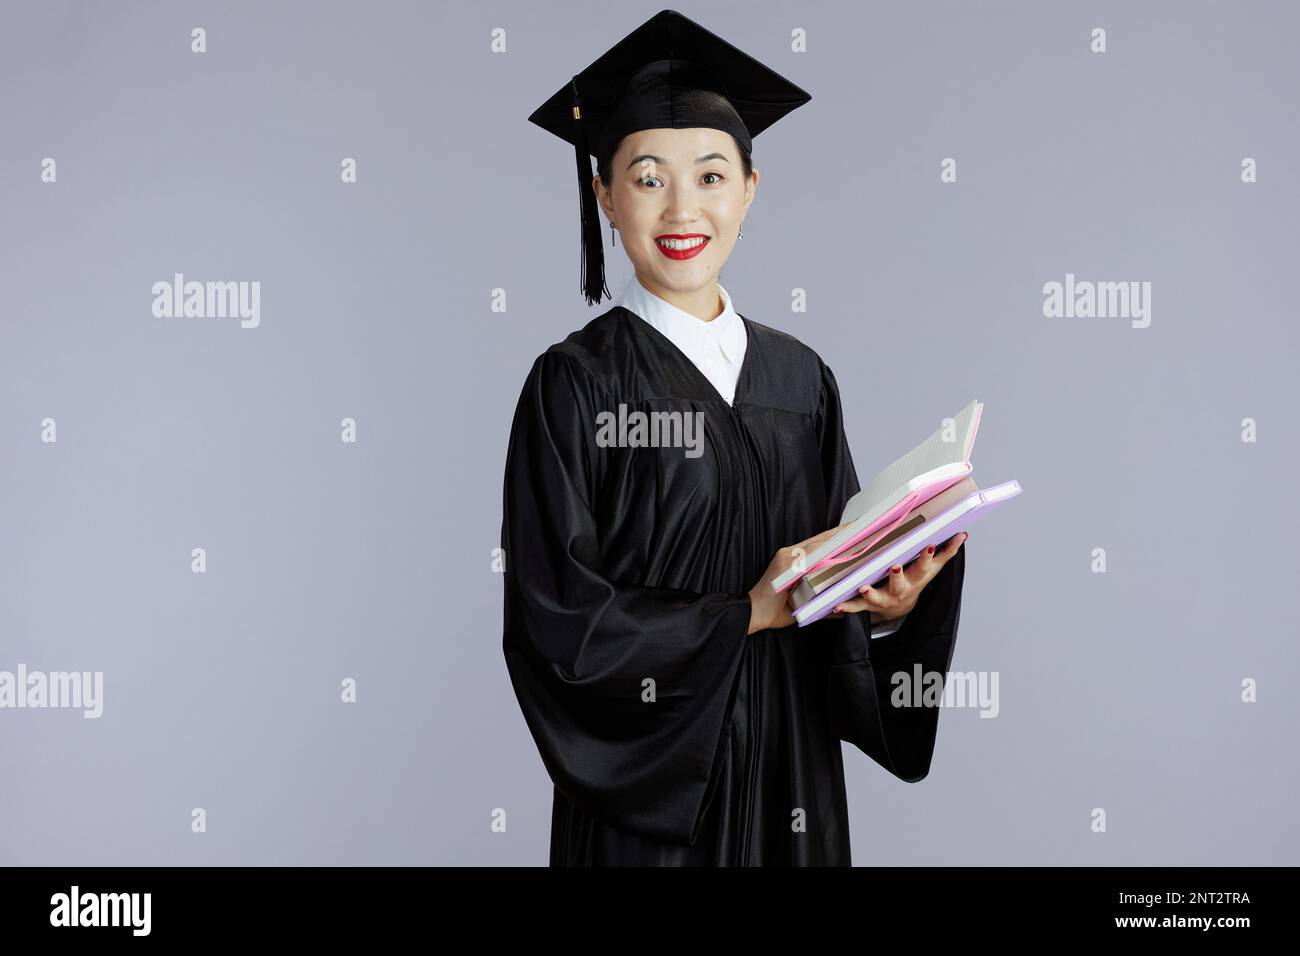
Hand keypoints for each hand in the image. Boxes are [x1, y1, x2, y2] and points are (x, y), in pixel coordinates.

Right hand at [746, 524, 848, 634]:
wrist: (752, 613)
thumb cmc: (774, 610)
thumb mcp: (801, 605)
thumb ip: (821, 605)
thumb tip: (841, 609)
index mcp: (793, 561)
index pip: (819, 546)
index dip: (836, 538)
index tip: (854, 532)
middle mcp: (790, 554)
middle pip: (821, 541)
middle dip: (841, 533)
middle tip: (861, 526)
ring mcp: (787, 557)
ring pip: (817, 544)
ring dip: (837, 537)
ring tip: (856, 532)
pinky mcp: (785, 564)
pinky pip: (808, 554)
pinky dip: (824, 549)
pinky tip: (838, 545)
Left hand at [830, 531, 967, 621]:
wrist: (900, 608)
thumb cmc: (915, 581)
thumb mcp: (932, 569)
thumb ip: (946, 552)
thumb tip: (963, 535)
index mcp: (916, 578)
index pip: (924, 566)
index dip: (928, 557)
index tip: (928, 546)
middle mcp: (901, 590)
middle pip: (901, 582)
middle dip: (898, 575)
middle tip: (895, 567)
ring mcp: (884, 598)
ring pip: (877, 597)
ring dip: (870, 593)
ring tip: (862, 587)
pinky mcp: (869, 605)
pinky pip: (856, 607)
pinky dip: (847, 607)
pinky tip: (836, 607)